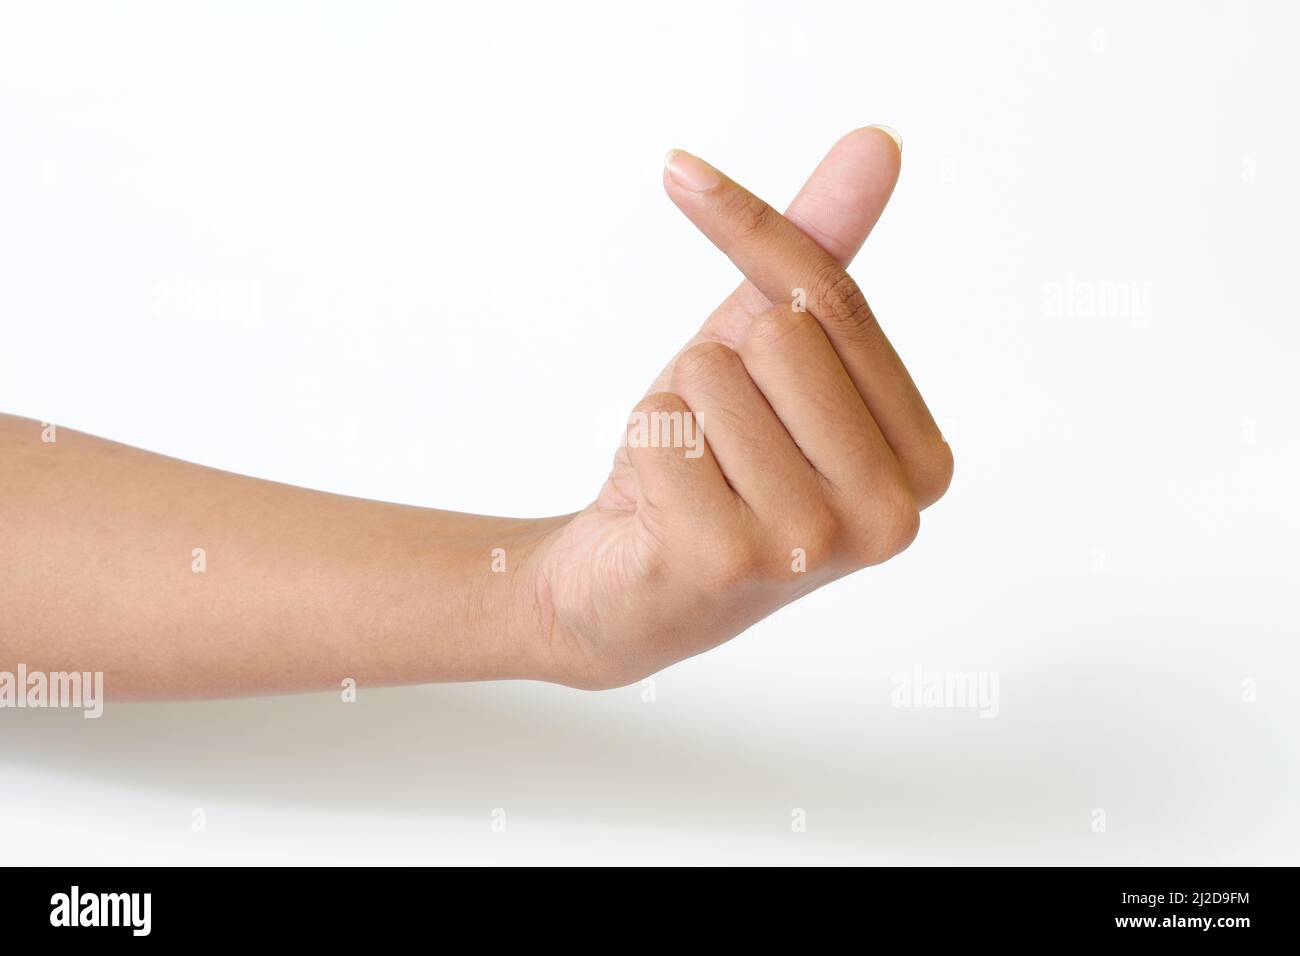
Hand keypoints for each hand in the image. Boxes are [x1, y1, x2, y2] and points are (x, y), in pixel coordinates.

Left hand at [524, 141, 952, 688]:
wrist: (626, 586)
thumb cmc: (713, 467)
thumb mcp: (767, 355)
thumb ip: (822, 257)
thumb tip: (876, 142)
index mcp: (923, 459)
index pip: (834, 297)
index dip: (748, 232)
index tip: (682, 174)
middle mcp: (892, 514)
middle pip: (780, 336)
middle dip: (719, 371)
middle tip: (719, 444)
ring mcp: (816, 547)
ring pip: (713, 376)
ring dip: (679, 414)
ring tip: (695, 479)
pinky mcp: (731, 562)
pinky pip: (662, 428)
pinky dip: (644, 451)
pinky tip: (665, 511)